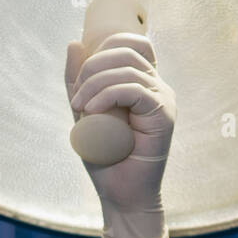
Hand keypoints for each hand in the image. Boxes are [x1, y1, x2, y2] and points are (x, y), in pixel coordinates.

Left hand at [65, 32, 175, 212]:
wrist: (122, 195)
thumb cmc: (106, 159)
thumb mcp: (84, 114)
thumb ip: (78, 82)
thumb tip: (74, 43)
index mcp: (142, 83)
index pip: (130, 43)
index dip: (104, 48)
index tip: (82, 78)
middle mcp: (156, 87)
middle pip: (126, 51)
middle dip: (93, 67)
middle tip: (76, 98)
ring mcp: (163, 99)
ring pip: (127, 69)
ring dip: (95, 84)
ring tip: (80, 109)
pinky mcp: (163, 114)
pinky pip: (135, 89)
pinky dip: (108, 95)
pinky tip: (93, 112)